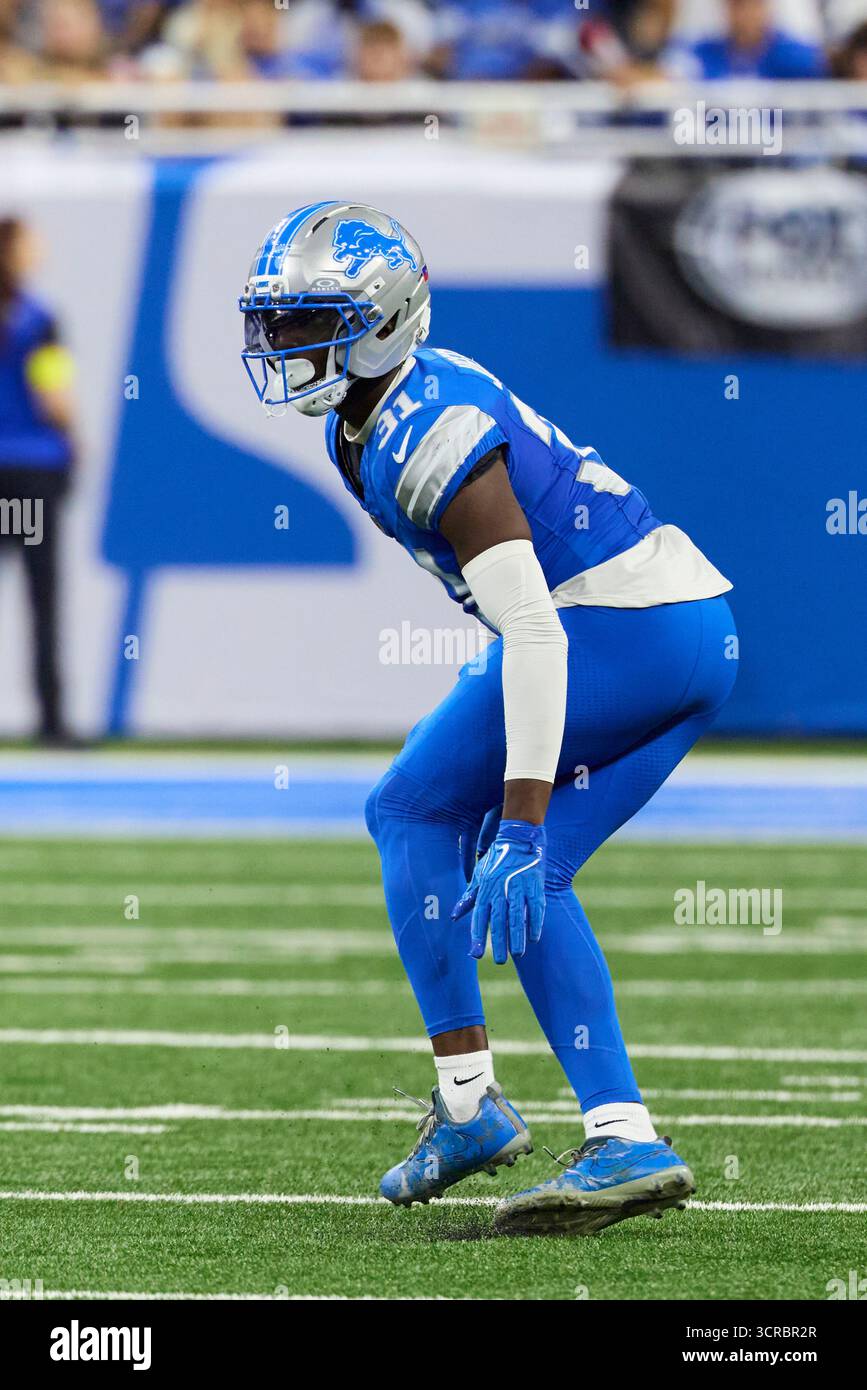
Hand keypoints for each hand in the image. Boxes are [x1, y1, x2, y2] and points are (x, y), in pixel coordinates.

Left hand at [452, 819, 545, 963]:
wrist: (518, 838)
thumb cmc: (497, 860)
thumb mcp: (479, 876)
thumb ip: (468, 897)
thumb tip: (454, 915)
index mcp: (486, 890)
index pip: (479, 917)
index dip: (477, 936)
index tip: (474, 954)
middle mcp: (501, 890)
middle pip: (499, 921)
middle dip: (499, 942)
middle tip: (499, 961)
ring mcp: (519, 888)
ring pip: (517, 917)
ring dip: (517, 937)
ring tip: (517, 954)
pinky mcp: (535, 885)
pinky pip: (536, 908)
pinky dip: (535, 923)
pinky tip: (535, 937)